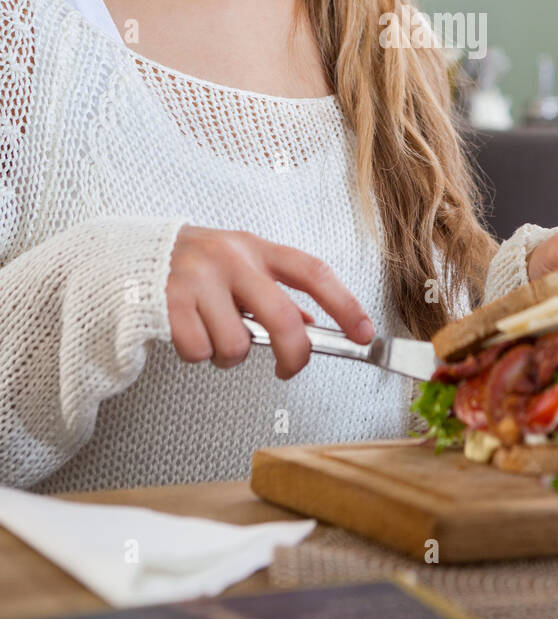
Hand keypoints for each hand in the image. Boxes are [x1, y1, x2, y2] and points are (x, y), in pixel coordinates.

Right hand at [166, 226, 373, 379]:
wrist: (132, 255)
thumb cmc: (197, 265)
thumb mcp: (241, 265)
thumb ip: (274, 293)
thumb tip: (313, 327)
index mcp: (257, 248)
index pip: (313, 272)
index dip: (344, 304)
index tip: (364, 333)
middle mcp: (231, 259)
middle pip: (282, 318)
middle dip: (294, 354)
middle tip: (290, 369)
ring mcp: (200, 279)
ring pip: (237, 346)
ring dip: (230, 356)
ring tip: (214, 334)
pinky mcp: (169, 302)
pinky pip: (199, 351)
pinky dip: (197, 354)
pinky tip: (188, 332)